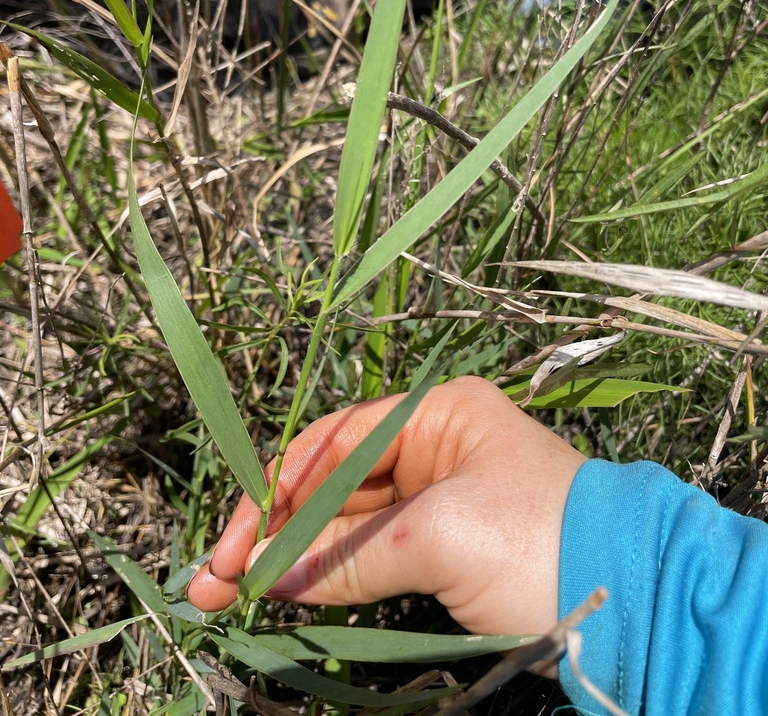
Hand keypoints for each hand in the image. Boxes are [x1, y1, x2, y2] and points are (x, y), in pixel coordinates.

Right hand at [187, 377, 584, 636]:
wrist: (628, 598)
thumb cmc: (537, 539)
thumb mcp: (439, 537)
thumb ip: (347, 556)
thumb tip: (266, 578)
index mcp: (435, 415)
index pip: (334, 442)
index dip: (276, 489)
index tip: (235, 542)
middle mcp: (430, 448)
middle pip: (331, 484)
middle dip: (273, 529)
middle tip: (214, 580)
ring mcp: (434, 501)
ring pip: (345, 525)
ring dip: (291, 558)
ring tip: (230, 593)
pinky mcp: (442, 550)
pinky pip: (369, 558)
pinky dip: (328, 577)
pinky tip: (285, 593)